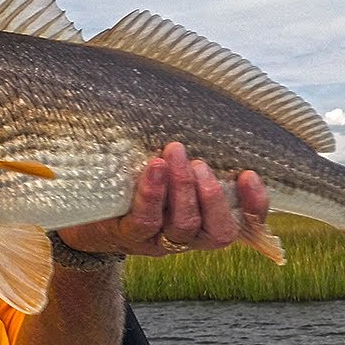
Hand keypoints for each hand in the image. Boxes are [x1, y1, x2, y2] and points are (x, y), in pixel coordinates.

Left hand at [57, 142, 268, 256]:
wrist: (88, 209)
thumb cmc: (140, 178)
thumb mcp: (171, 166)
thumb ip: (192, 151)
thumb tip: (209, 104)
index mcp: (208, 220)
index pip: (245, 222)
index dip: (255, 205)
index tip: (249, 174)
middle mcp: (189, 236)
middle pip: (218, 231)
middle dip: (213, 196)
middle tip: (201, 163)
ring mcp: (159, 240)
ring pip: (183, 225)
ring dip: (183, 188)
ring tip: (175, 153)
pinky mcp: (129, 236)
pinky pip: (145, 220)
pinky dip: (152, 193)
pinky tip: (153, 168)